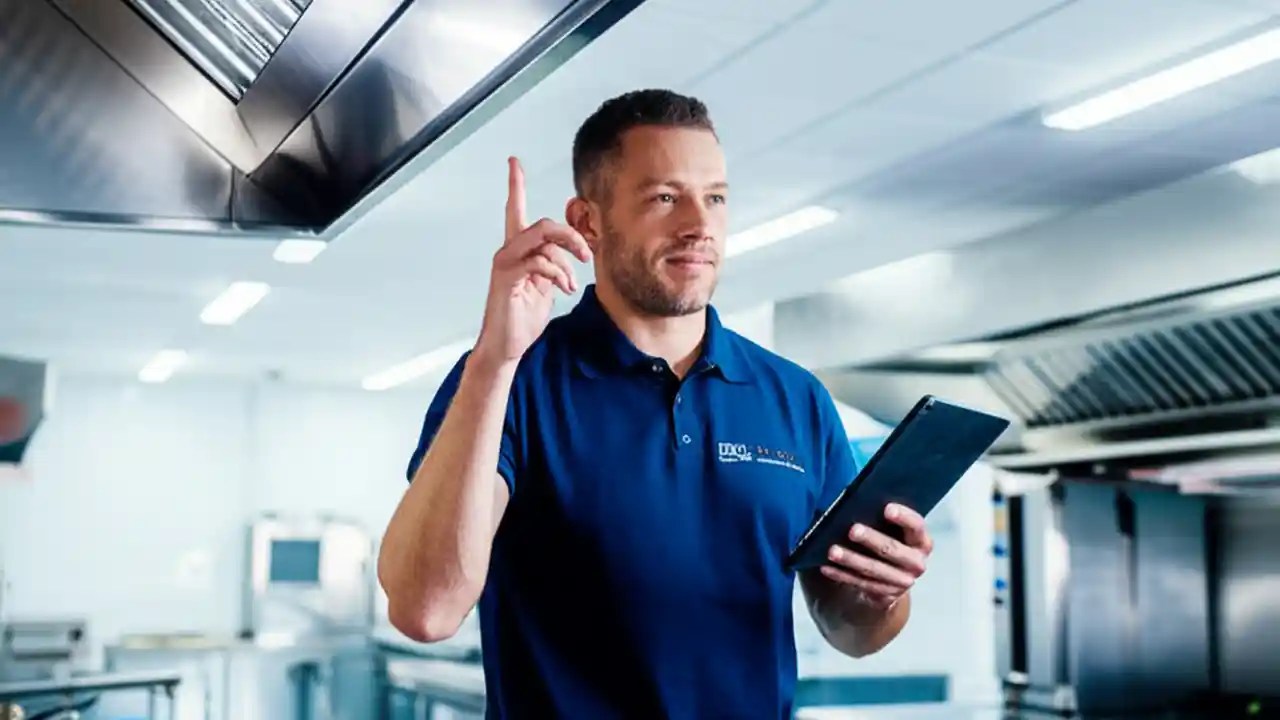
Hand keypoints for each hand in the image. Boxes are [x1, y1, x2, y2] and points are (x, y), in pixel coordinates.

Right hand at [473, 157, 591, 367]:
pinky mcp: (507, 279)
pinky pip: (537, 262)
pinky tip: (562, 288)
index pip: (514, 210)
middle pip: (544, 224)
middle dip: (572, 236)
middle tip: (587, 255)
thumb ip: (554, 264)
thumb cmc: (523, 317)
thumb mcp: (546, 286)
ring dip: (566, 261)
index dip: (514, 185)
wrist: (507, 346)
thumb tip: (571, 251)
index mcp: (518, 250)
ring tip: (571, 282)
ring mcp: (505, 264)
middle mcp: (508, 251)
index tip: (513, 162)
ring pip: (542, 240)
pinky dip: (556, 273)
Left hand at [819, 503, 932, 610]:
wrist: (891, 578)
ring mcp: (902, 582)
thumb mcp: (891, 530)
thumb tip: (853, 502)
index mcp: (921, 541)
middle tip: (852, 530)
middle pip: (893, 549)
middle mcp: (916, 563)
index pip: (916, 526)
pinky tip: (826, 567)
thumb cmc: (888, 541)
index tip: (886, 508)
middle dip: (872, 539)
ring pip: (874, 569)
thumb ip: (880, 517)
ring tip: (832, 551)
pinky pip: (861, 584)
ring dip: (852, 560)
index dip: (903, 517)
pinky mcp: (886, 596)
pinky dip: (842, 575)